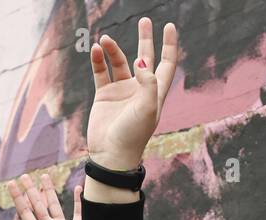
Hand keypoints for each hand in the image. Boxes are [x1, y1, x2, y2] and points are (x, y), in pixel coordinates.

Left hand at [0, 174, 82, 219]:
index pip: (25, 211)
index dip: (17, 197)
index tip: (11, 183)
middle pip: (38, 204)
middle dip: (31, 190)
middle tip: (24, 175)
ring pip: (54, 204)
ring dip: (49, 190)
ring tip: (44, 176)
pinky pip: (78, 212)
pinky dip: (78, 200)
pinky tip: (77, 188)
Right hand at [85, 18, 178, 169]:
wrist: (111, 154)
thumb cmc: (133, 135)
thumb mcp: (147, 109)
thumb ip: (148, 83)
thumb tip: (141, 60)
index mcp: (155, 92)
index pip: (166, 65)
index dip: (169, 46)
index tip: (169, 27)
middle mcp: (139, 89)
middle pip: (146, 58)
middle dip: (146, 39)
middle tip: (145, 20)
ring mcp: (121, 91)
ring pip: (119, 62)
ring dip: (113, 49)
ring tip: (105, 40)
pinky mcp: (104, 95)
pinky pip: (101, 72)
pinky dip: (98, 60)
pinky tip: (96, 50)